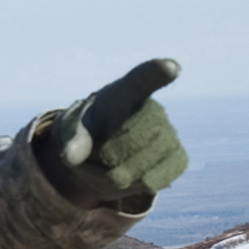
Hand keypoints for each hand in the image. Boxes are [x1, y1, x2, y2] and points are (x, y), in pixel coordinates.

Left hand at [34, 58, 187, 210]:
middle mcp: (152, 108)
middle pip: (136, 137)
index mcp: (123, 93)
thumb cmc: (85, 133)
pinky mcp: (176, 155)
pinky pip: (169, 171)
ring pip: (150, 159)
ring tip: (112, 166)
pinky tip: (135, 178)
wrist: (96, 154)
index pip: (142, 79)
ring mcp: (168, 131)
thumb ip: (72, 140)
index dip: (156, 72)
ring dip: (125, 172)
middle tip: (101, 155)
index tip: (169, 68)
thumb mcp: (71, 132)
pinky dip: (148, 180)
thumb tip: (71, 158)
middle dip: (113, 154)